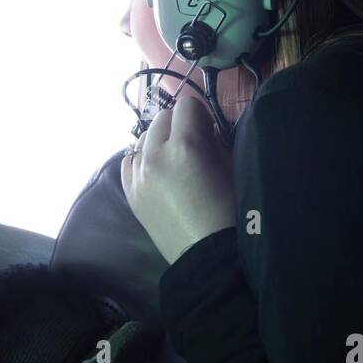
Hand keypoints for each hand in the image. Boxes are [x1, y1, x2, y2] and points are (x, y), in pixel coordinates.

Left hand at [120, 95, 235, 264]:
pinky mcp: (130, 192)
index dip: (201, 115)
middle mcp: (156, 155)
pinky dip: (143, 159)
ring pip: (144, 137)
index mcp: (186, 146)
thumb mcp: (231, 167)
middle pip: (162, 118)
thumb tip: (205, 129)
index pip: (187, 105)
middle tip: (194, 144)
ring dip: (160, 141)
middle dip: (179, 125)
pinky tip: (159, 172)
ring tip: (176, 160)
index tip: (210, 131)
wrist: (209, 258)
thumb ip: (215, 140)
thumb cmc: (231, 212)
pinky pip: (130, 160)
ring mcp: (138, 175)